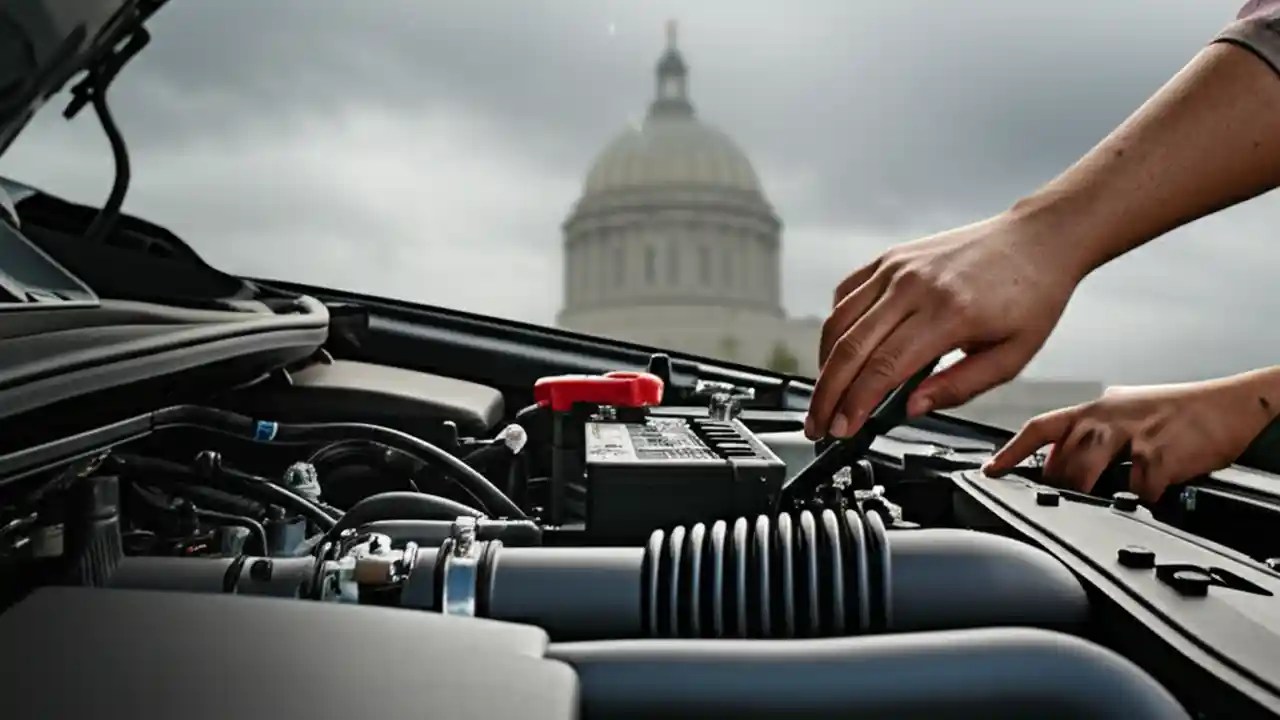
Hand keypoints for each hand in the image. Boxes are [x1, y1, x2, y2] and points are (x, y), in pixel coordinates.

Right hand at [805, 211, 1081, 439]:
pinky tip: (838, 352)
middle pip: (850, 348)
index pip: (884, 367)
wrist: (1037, 240)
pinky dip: (834, 328)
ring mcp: (897, 268)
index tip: (842, 429)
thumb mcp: (1012, 356)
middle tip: (818, 424)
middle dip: (826, 394)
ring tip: (823, 395)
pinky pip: (846, 295)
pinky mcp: (890, 258)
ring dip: (823, 365)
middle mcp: (915, 286)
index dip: (855, 404)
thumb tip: (911, 407)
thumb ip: (960, 386)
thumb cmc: (1031, 296)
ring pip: (839, 322)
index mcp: (949, 313)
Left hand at [983, 370, 1279, 501]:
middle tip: (1057, 504)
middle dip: (1055, 487)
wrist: (1233, 404)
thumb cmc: (1180, 411)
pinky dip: (1136, 503)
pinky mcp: (1161, 455)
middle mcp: (1107, 418)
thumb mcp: (1127, 410)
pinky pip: (1136, 491)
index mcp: (1095, 408)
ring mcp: (1133, 436)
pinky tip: (1144, 502)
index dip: (1010, 450)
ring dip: (1084, 495)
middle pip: (1060, 460)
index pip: (1040, 427)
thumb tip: (1063, 459)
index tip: (988, 471)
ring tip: (1089, 508)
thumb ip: (1094, 432)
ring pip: (1086, 473)